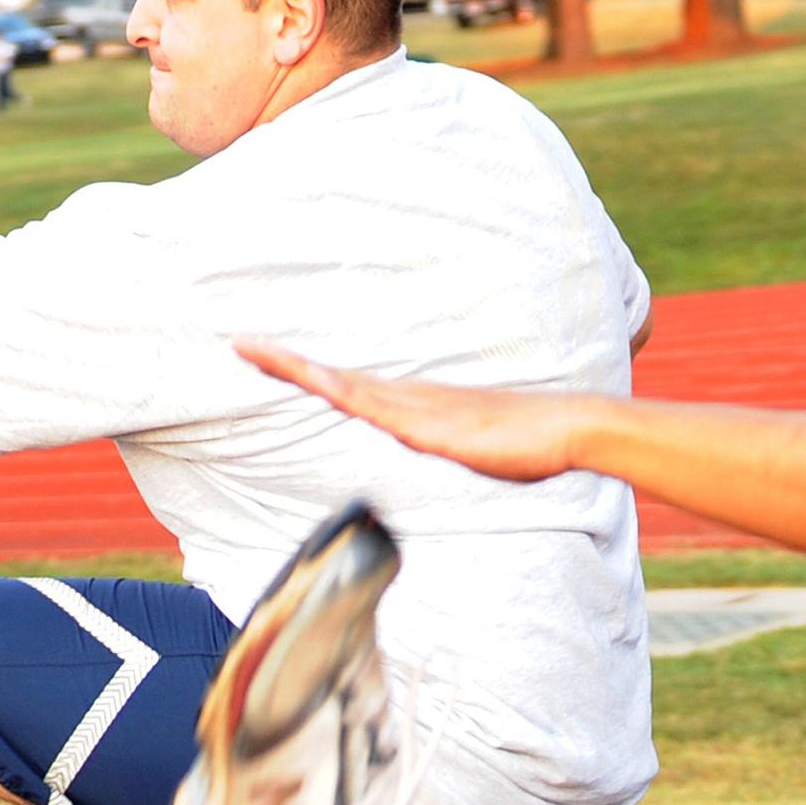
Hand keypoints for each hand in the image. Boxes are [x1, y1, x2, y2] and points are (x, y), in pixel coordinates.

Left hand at [236, 337, 594, 481]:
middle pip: (331, 376)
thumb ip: (447, 453)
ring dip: (296, 368)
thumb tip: (435, 462)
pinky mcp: (430, 424)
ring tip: (251, 350)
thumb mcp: (473, 453)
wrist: (568, 428)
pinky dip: (339, 389)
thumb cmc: (529, 444)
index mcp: (413, 406)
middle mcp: (407, 398)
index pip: (345, 385)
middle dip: (283, 361)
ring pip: (341, 383)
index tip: (267, 357)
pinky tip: (314, 379)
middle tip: (236, 342)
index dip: (305, 371)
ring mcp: (417, 407)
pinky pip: (374, 405)